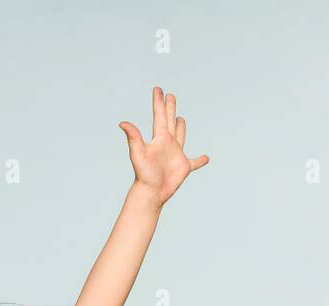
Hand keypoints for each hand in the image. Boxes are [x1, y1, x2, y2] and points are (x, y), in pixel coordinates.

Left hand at [118, 87, 208, 204]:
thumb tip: (122, 122)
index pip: (159, 116)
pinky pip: (195, 162)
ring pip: (180, 136)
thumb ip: (133, 137)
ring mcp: (176, 155)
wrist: (151, 192)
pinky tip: (206, 158)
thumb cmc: (144, 174)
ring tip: (180, 118)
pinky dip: (201, 160)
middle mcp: (167, 143)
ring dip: (181, 127)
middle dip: (170, 108)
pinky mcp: (184, 167)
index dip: (159, 102)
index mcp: (159, 138)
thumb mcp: (138, 153)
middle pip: (169, 120)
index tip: (158, 89)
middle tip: (170, 95)